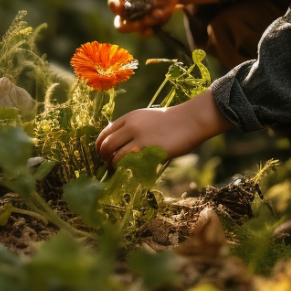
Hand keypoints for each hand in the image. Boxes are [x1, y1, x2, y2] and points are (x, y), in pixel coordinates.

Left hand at [95, 90, 231, 166]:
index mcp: (129, 117)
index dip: (100, 145)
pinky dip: (125, 170)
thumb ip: (132, 129)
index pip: (105, 132)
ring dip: (113, 166)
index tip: (102, 154)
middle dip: (103, 157)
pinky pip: (129, 163)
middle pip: (106, 144)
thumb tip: (119, 146)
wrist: (190, 120)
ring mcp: (139, 138)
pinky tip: (129, 173)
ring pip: (114, 156)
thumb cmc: (171, 122)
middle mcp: (130, 126)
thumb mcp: (146, 119)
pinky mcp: (149, 150)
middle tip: (108, 165)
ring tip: (118, 171)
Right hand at [108, 0, 217, 36]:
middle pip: (119, 21)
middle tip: (142, 23)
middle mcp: (128, 6)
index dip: (114, 5)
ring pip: (131, 28)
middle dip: (129, 25)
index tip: (121, 9)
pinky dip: (148, 31)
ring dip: (141, 27)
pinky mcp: (146, 24)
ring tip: (156, 18)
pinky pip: (142, 32)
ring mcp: (136, 17)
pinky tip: (154, 30)